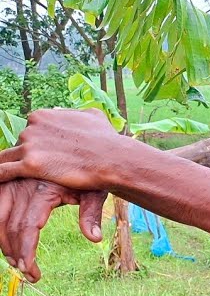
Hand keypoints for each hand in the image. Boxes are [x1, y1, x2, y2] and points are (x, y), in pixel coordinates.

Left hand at [0, 108, 124, 189]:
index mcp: (42, 115)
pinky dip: (0, 177)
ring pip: (7, 158)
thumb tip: (63, 111)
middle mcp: (32, 127)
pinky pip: (4, 171)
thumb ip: (73, 113)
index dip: (36, 145)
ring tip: (10, 179)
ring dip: (9, 167)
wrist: (113, 158)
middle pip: (18, 144)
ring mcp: (30, 145)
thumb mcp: (92, 116)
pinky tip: (2, 184)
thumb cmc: (107, 140)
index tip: (44, 156)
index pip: (29, 131)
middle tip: (38, 170)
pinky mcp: (30, 165)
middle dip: (26, 157)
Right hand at [0, 179, 106, 281]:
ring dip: (4, 243)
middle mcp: (24, 186)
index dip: (26, 251)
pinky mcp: (7, 181)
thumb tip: (95, 238)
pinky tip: (6, 241)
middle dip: (16, 253)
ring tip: (16, 261)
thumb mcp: (94, 192)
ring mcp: (12, 183)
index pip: (29, 227)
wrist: (78, 152)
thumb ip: (91, 214)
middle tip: (27, 272)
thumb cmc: (87, 175)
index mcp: (44, 190)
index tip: (30, 271)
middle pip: (11, 227)